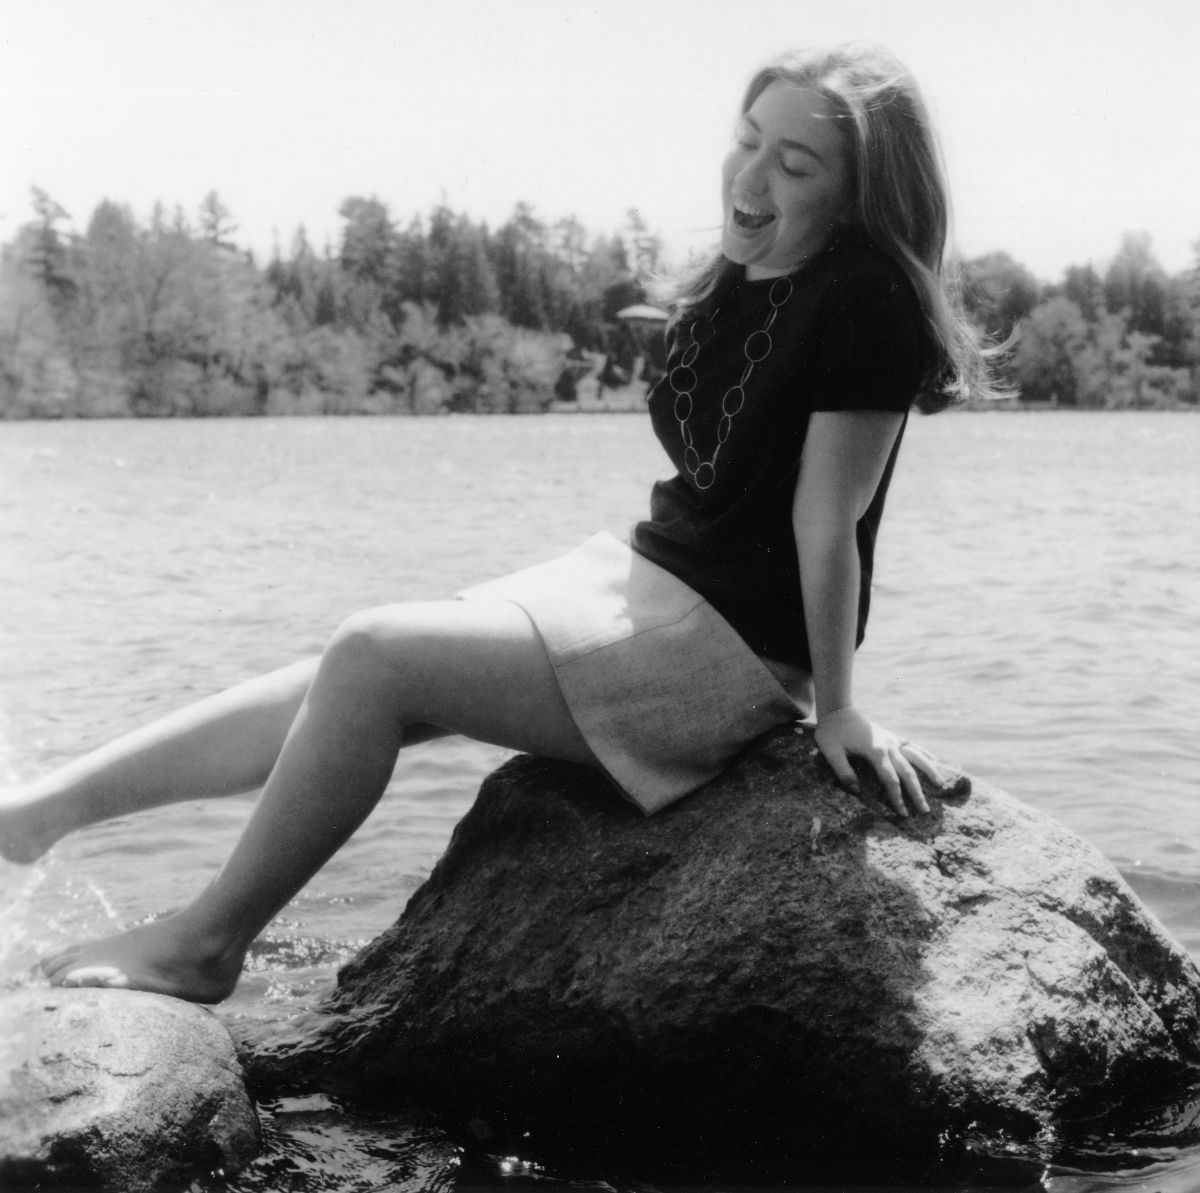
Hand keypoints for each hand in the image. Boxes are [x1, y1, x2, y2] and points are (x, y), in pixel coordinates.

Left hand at [813, 706, 944, 817]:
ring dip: (930, 770)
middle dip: (917, 792)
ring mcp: (892, 739)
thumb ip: (843, 772)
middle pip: (908, 771)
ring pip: (916, 756)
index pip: (890, 779)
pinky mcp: (892, 736)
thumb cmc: (831, 732)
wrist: (837, 709)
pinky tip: (935, 760)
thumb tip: (856, 792)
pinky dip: (925, 753)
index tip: (903, 813)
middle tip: (925, 811)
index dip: (897, 797)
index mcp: (875, 751)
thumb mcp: (830, 752)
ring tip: (942, 784)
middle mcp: (889, 745)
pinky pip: (912, 746)